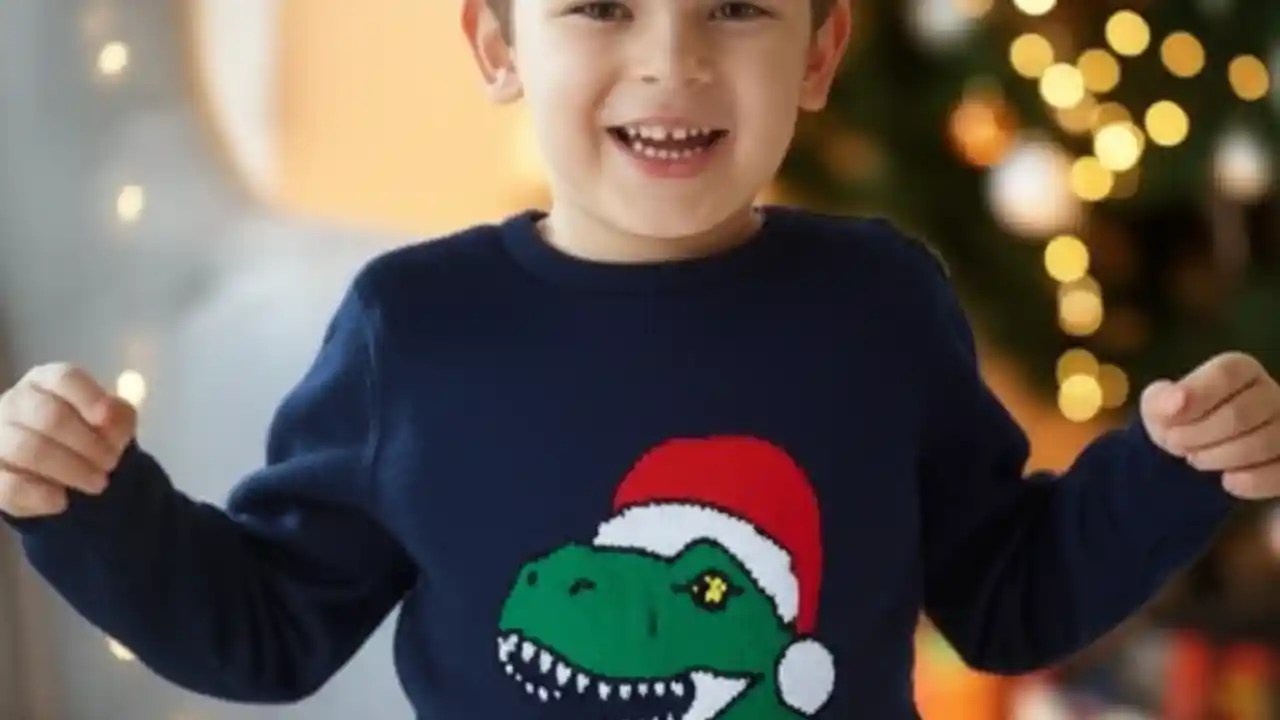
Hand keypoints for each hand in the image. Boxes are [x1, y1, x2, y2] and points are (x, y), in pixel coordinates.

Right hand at [0, 363, 136, 517]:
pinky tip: (62, 500)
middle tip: (111, 464)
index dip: (89, 397)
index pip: (64, 378)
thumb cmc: (87, 435)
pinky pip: (8, 486)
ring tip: (97, 483)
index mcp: (46, 382)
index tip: (106, 419)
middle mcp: (16, 403)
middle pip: (49, 416)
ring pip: (27, 449)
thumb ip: (118, 417)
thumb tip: (110, 421)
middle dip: (87, 444)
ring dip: (70, 469)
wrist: (61, 472)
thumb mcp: (112, 422)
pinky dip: (39, 495)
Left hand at [1141, 352, 1279, 499]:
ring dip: (1218, 457)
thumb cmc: (1183, 421)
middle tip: (1176, 443)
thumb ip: (1160, 401)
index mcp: (1241, 370)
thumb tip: (1175, 402)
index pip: (1226, 373)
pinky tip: (1227, 480)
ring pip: (1263, 444)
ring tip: (1196, 458)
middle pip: (1241, 413)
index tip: (1170, 418)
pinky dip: (1251, 481)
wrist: (1200, 450)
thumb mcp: (1160, 408)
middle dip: (1199, 435)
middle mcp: (1271, 393)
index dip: (1195, 396)